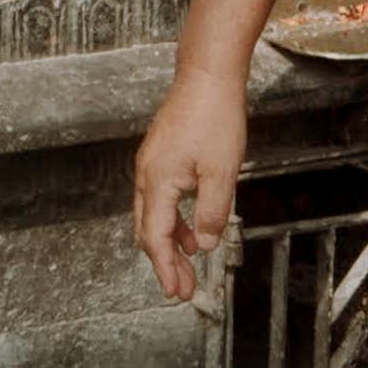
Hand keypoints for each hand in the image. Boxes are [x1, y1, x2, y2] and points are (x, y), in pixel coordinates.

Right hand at [132, 78, 247, 303]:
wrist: (207, 76)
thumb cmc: (214, 117)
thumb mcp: (221, 172)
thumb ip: (211, 212)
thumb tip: (205, 244)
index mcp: (157, 182)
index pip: (155, 237)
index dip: (166, 268)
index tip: (176, 292)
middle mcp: (147, 175)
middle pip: (148, 231)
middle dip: (165, 263)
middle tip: (183, 289)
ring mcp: (152, 165)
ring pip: (154, 216)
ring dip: (171, 243)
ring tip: (190, 266)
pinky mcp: (161, 157)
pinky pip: (161, 199)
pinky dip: (173, 221)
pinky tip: (192, 231)